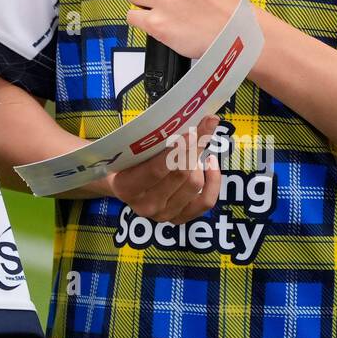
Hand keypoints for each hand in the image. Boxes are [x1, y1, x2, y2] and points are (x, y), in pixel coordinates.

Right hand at [104, 116, 221, 223]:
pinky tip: (210, 163)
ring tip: (196, 145)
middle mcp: (145, 205)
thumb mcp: (128, 149)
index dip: (176, 150)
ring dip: (199, 160)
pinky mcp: (180, 218)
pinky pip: (206, 201)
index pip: (156, 170)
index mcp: (126, 187)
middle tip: (202, 126)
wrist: (123, 183)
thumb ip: (149, 140)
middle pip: (180, 175)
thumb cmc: (126, 159)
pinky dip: (213, 180)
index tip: (191, 131)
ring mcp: (164, 215)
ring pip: (194, 184)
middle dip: (194, 148)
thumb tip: (182, 119)